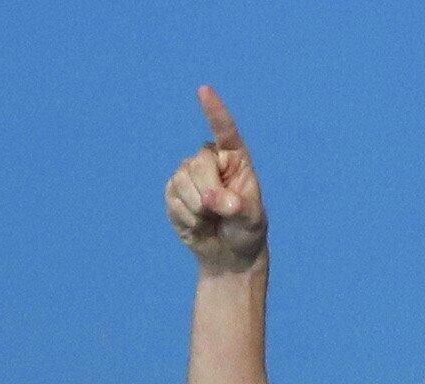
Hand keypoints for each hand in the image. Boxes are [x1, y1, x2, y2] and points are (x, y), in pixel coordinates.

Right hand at [166, 86, 265, 271]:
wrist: (228, 252)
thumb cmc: (246, 229)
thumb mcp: (251, 220)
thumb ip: (236, 207)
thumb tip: (209, 199)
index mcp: (235, 157)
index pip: (224, 130)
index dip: (214, 111)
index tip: (204, 90)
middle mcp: (210, 160)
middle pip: (199, 163)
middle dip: (209, 193)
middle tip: (223, 212)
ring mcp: (189, 174)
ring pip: (183, 182)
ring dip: (198, 209)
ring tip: (211, 219)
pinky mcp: (174, 191)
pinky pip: (173, 199)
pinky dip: (187, 218)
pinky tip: (198, 224)